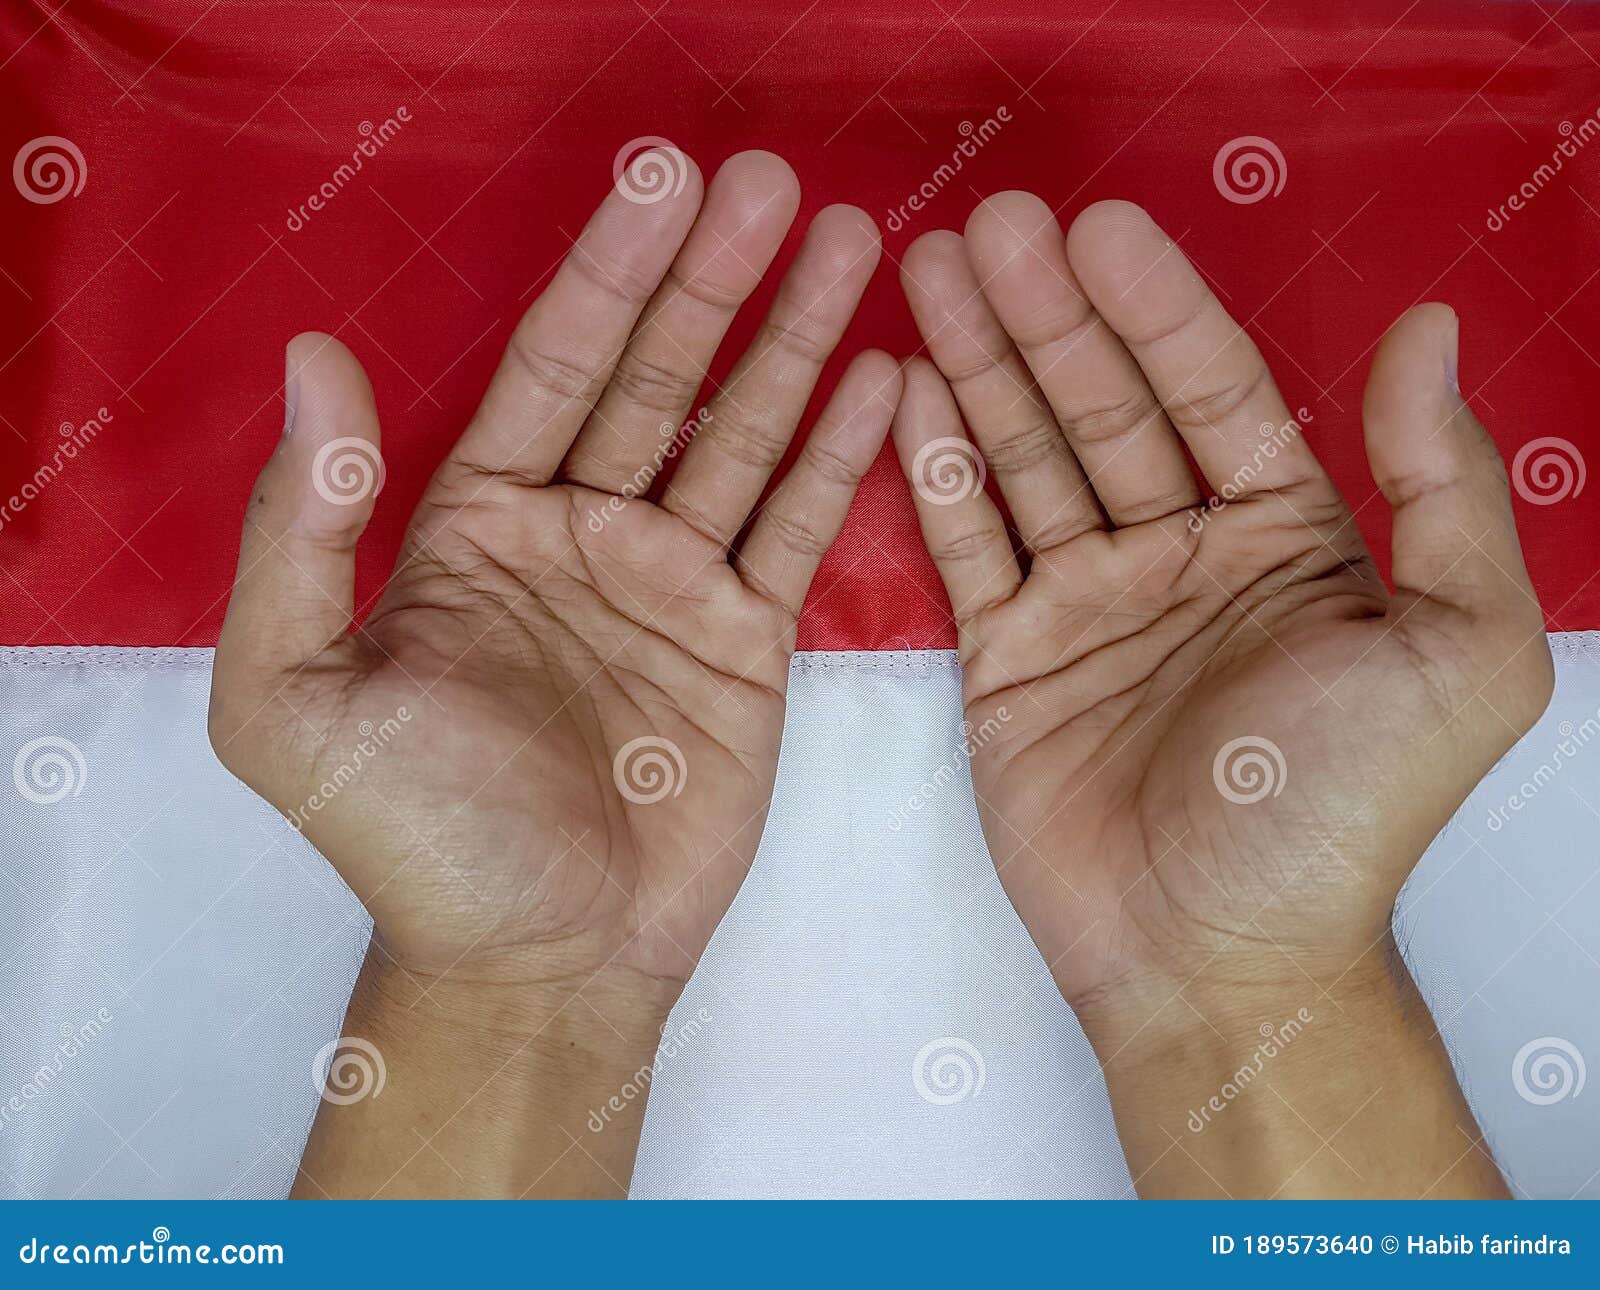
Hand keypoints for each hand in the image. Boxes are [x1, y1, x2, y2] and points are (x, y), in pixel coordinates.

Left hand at [209, 149, 897, 1194]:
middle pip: (659, 379)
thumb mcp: (297, 697)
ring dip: (795, 341)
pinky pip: (796, 528)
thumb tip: (314, 363)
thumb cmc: (415, 842)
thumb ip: (300, 535)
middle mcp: (578, 534)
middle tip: (778, 184)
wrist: (538, 962)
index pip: (553, 369)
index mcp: (472, 526)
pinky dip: (840, 455)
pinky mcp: (744, 642)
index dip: (609, 274)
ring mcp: (669, 584)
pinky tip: (885, 376)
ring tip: (854, 243)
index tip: (665, 183)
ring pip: (740, 435)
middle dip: (716, 282)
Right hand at [891, 195, 1549, 1194]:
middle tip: (990, 226)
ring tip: (931, 270)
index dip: (1157, 309)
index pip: (1211, 393)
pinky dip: (936, 470)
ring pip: (1027, 460)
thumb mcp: (1457, 649)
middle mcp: (1181, 556)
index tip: (1099, 230)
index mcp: (1285, 540)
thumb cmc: (1339, 812)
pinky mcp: (1009, 658)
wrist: (1216, 957)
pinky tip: (907, 388)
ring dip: (982, 364)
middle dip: (1048, 317)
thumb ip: (1444, 487)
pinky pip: (968, 546)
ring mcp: (1087, 605)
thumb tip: (1425, 330)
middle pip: (1104, 409)